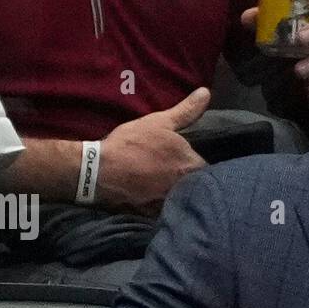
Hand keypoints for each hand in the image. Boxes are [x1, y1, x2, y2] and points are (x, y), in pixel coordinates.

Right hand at [98, 88, 210, 214]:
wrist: (100, 171)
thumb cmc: (132, 144)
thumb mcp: (160, 122)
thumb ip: (186, 111)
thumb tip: (206, 92)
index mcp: (192, 164)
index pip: (208, 168)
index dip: (198, 164)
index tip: (189, 161)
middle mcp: (186, 187)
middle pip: (197, 185)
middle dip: (191, 180)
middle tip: (174, 173)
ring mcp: (172, 203)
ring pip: (183, 199)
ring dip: (178, 193)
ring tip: (163, 185)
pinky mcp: (156, 215)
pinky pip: (166, 212)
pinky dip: (163, 207)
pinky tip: (153, 199)